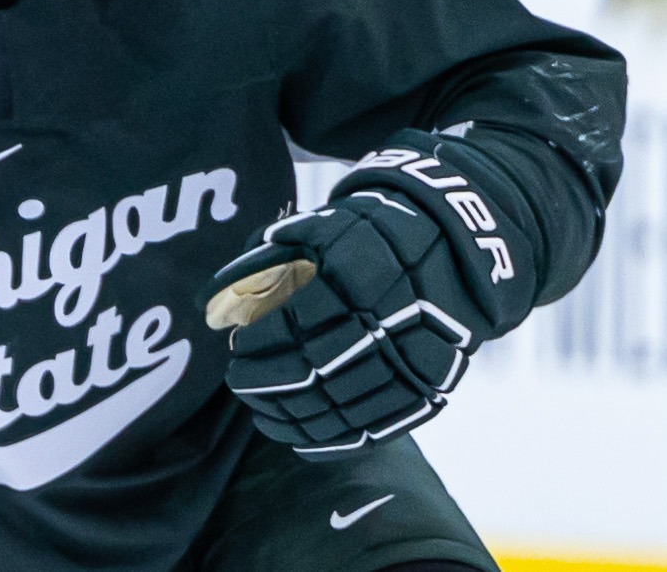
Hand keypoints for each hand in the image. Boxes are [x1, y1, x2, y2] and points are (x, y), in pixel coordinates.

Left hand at [202, 131, 535, 457]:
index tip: (235, 347)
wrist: (457, 247)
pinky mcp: (428, 389)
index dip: (258, 343)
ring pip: (341, 407)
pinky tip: (297, 436)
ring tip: (261, 413)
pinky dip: (330, 439)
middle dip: (266, 383)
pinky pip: (373, 428)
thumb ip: (264, 262)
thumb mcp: (320, 227)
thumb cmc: (373, 234)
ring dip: (291, 416)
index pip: (295, 324)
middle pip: (314, 371)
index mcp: (360, 274)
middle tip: (239, 382)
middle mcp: (389, 321)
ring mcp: (413, 360)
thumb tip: (208, 304)